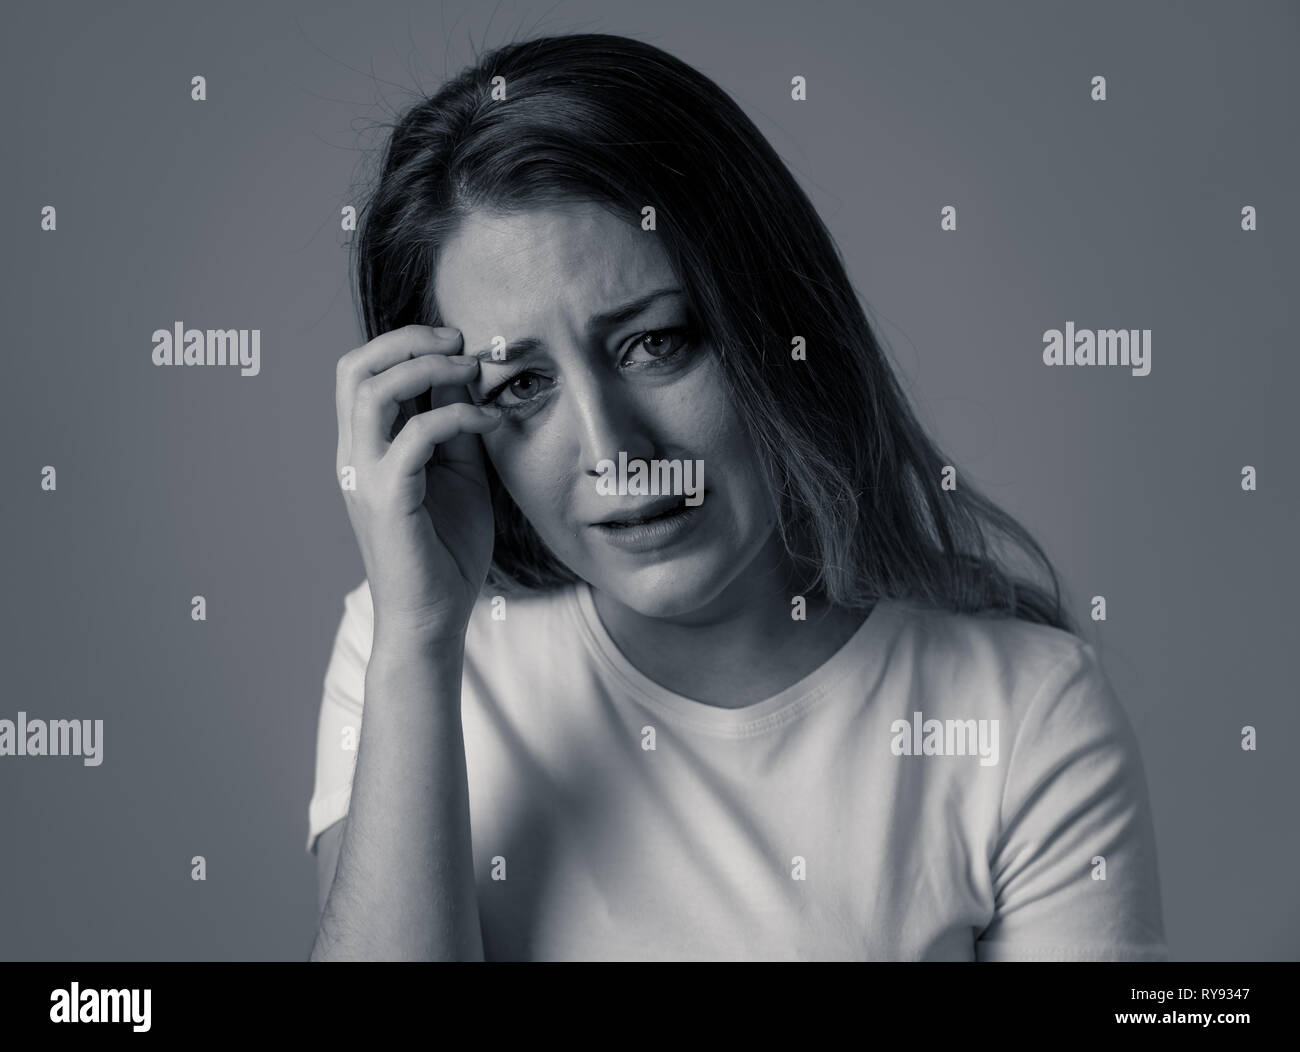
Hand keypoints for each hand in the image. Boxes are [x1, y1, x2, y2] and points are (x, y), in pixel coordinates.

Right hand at [334, 325, 501, 643]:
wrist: (432, 616)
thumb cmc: (446, 549)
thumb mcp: (459, 472)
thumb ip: (455, 426)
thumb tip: (466, 374)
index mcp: (365, 446)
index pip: (364, 372)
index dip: (406, 343)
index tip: (457, 341)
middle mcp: (354, 455)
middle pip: (353, 368)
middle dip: (407, 340)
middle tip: (458, 340)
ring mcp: (364, 476)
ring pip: (371, 391)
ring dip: (425, 367)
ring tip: (469, 368)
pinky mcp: (386, 499)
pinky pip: (413, 437)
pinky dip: (453, 416)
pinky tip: (486, 421)